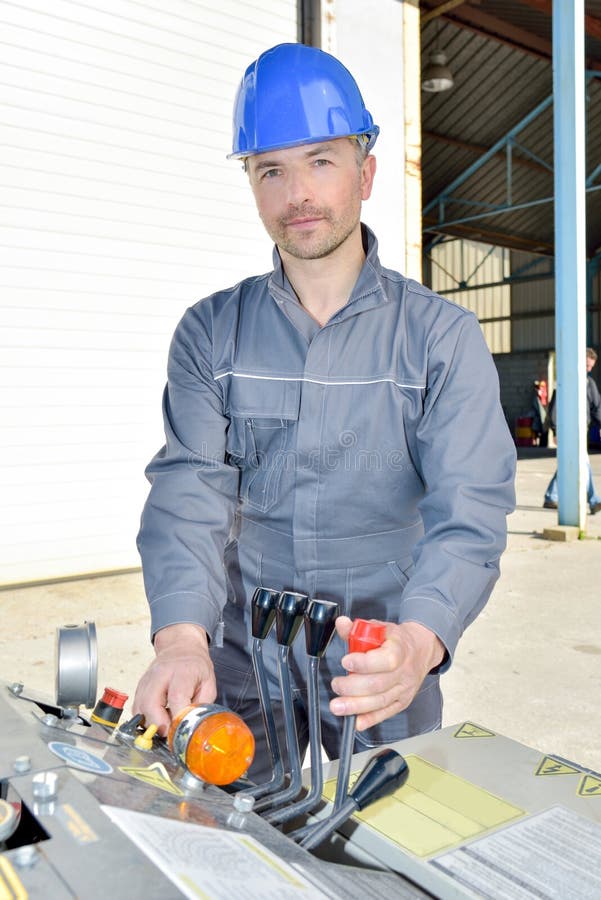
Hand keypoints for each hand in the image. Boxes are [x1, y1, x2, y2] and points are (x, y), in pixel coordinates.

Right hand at [132, 623, 216, 736]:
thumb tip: (193, 726)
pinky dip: (144, 718)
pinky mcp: (139, 686)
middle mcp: (161, 674)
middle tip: (169, 734)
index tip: (180, 731)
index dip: (177, 719)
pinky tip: (157, 718)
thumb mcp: (209, 683)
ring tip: (165, 725)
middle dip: (159, 725)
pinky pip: (136, 708)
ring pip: (140, 708)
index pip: (176, 698)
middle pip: (151, 704)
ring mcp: (147, 680)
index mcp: (183, 672)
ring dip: (150, 723)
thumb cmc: (196, 666)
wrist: (181, 647)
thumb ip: (202, 705)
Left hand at [329, 617, 444, 730]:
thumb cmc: (396, 640)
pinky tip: (355, 721)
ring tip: (338, 706)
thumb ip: (357, 629)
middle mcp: (404, 672)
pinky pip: (385, 713)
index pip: (385, 660)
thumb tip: (341, 624)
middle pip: (378, 684)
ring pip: (380, 701)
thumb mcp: (379, 629)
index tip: (346, 662)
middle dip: (353, 687)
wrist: (421, 650)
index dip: (364, 663)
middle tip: (336, 684)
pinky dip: (369, 719)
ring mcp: (404, 689)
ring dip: (356, 706)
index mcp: (399, 650)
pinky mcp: (402, 702)